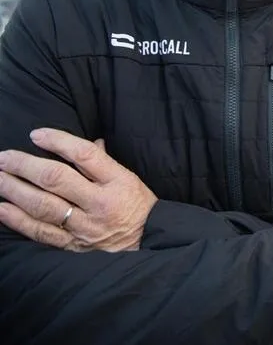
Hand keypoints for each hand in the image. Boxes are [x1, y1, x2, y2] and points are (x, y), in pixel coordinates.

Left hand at [0, 128, 156, 251]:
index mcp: (117, 182)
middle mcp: (100, 203)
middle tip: (3, 157)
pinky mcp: (73, 246)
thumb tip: (89, 143)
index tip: (36, 134)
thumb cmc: (138, 206)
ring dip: (14, 190)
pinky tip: (1, 208)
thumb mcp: (129, 179)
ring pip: (43, 206)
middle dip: (24, 166)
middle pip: (56, 179)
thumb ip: (104, 161)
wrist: (149, 243)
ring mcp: (85, 227)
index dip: (58, 142)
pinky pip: (40, 232)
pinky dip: (17, 220)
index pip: (84, 155)